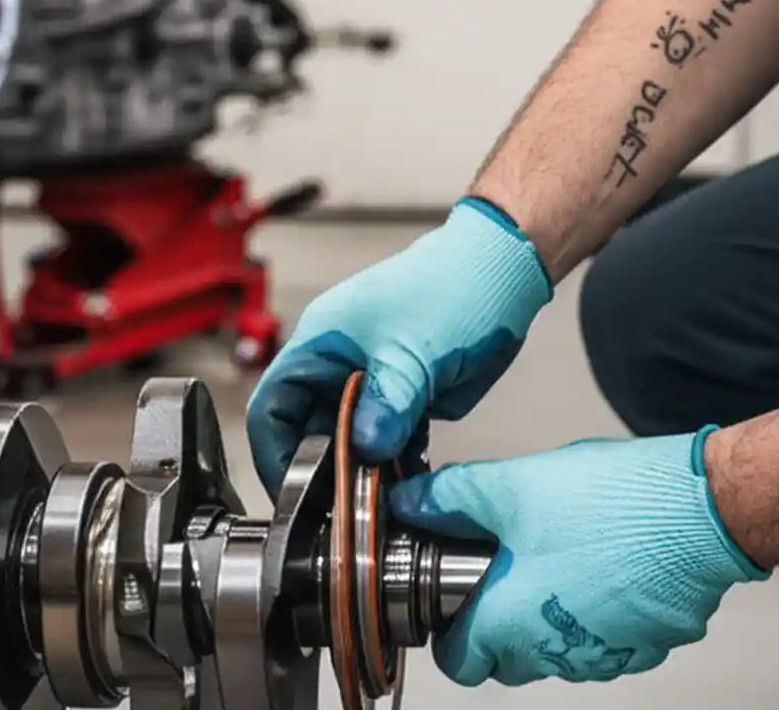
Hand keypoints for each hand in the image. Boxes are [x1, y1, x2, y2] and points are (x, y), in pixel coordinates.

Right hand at [247, 198, 551, 495]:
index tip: (293, 491)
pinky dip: (392, 465)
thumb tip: (366, 448)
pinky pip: (386, 442)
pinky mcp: (406, 400)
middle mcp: (339, 367)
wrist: (505, 273)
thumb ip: (388, 405)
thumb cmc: (454, 284)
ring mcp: (373, 385)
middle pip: (308, 431)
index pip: (272, 406)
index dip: (274, 452)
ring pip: (349, 443)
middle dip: (322, 470)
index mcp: (320, 344)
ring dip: (360, 473)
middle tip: (342, 505)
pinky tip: (404, 484)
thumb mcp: (414, 351)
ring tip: (375, 501)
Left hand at [390, 428, 768, 686]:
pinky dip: (595, 614)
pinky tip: (603, 564)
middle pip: (505, 661)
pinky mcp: (649, 645)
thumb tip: (410, 503)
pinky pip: (606, 641)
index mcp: (511, 625)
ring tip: (556, 555)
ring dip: (547, 618)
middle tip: (504, 566)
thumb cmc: (612, 505)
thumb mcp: (511, 485)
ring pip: (556, 652)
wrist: (703, 510)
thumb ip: (450, 499)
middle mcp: (557, 655)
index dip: (447, 632)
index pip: (457, 664)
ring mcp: (608, 656)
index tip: (452, 595)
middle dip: (495, 624)